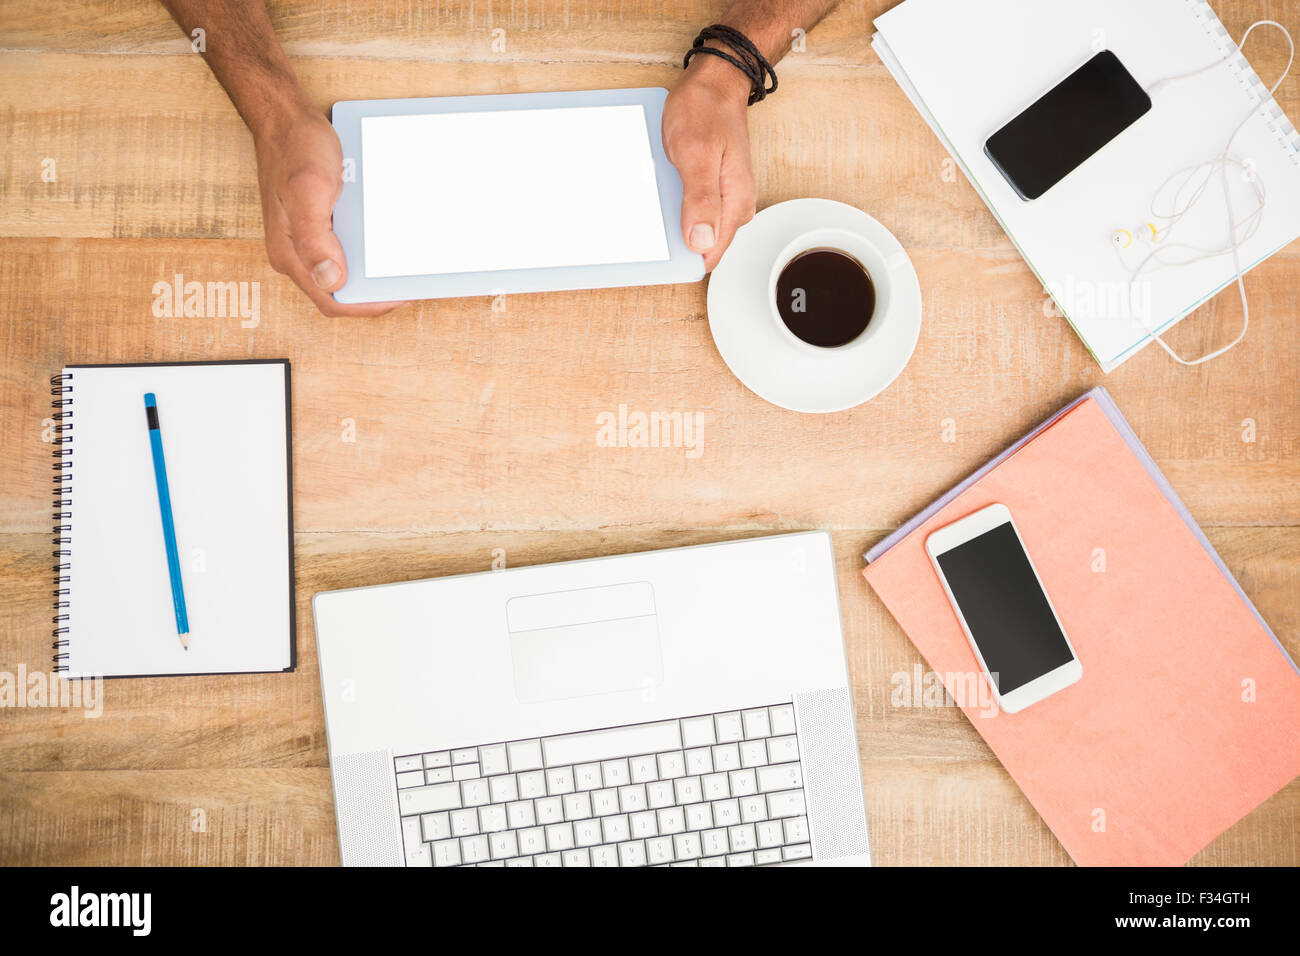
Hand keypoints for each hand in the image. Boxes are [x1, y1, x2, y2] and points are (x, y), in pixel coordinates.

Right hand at [252, 102, 404, 316]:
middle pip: (341, 289)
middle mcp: (297, 253)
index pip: (332, 300)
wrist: (284, 119)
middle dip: (374, 291)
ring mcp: (307, 240)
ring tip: (402, 263)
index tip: (399, 295)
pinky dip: (367, 249)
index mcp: (291, 254)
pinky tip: (385, 238)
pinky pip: (345, 247)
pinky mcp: (318, 225)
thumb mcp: (308, 191)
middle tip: (407, 281)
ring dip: (372, 270)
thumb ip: (315, 238)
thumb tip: (331, 280)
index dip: (367, 305)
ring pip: (345, 269)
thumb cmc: (294, 149)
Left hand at [662, 55, 756, 271]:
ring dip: (671, 219)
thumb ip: (701, 200)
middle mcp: (733, 207)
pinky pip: (689, 209)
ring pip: (693, 227)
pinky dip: (672, 204)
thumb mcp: (697, 153)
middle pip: (699, 244)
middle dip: (673, 237)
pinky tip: (660, 191)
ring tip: (655, 197)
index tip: (656, 249)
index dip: (681, 256)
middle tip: (651, 216)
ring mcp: (722, 199)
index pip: (708, 255)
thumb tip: (701, 242)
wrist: (714, 82)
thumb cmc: (706, 110)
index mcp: (735, 205)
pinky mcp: (710, 189)